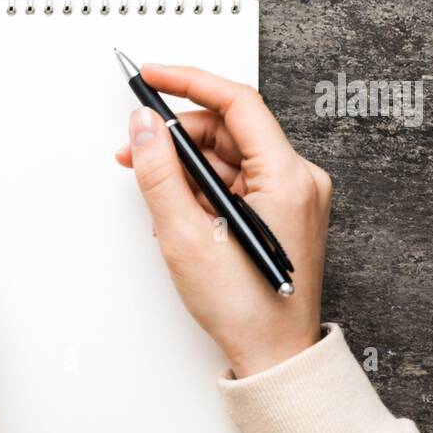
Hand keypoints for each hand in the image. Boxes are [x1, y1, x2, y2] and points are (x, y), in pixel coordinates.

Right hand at [115, 64, 330, 377]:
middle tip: (134, 151)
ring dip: (186, 166)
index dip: (189, 81)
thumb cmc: (245, 309)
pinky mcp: (283, 212)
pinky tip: (179, 213)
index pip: (237, 103)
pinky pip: (236, 181)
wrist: (274, 357)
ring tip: (156, 197)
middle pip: (230, 130)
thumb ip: (159, 173)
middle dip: (178, 136)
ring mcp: (293, 197)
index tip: (152, 75)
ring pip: (229, 157)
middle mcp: (299, 180)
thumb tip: (144, 126)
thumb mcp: (185, 236)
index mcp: (287, 178)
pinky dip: (203, 188)